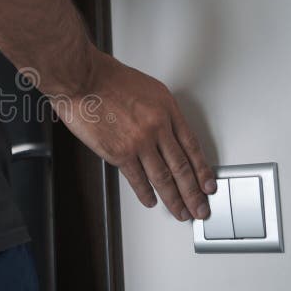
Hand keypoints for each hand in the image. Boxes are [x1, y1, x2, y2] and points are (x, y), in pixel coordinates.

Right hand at [52, 49, 216, 220]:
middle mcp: (157, 127)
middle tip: (200, 208)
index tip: (208, 186)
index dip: (202, 170)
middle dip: (193, 193)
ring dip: (174, 199)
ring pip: (163, 178)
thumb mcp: (147, 88)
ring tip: (180, 212)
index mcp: (167, 109)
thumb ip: (159, 112)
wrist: (82, 79)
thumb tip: (166, 134)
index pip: (192, 146)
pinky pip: (137, 178)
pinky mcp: (119, 153)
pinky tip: (151, 200)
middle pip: (182, 167)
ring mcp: (139, 142)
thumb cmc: (107, 78)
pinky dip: (145, 193)